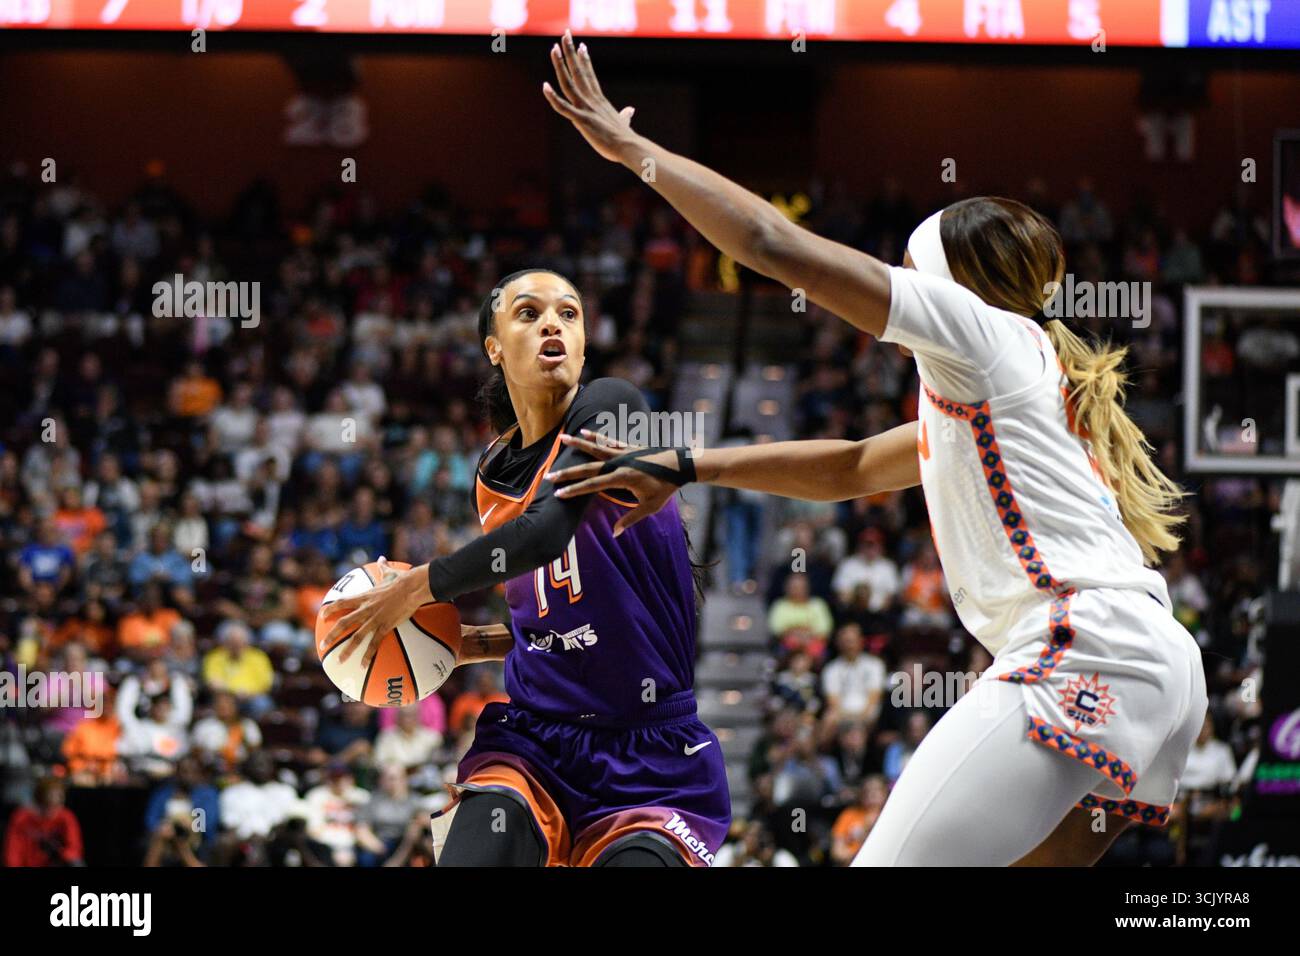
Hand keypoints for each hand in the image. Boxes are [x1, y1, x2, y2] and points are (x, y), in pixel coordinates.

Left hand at [324, 556, 432, 668]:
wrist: (413, 587)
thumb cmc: (403, 579)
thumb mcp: (390, 572)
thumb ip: (383, 567)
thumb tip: (382, 559)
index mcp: (365, 597)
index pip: (342, 603)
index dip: (331, 609)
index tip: (322, 616)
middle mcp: (366, 609)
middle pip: (344, 623)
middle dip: (331, 635)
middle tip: (322, 645)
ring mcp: (375, 619)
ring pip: (356, 637)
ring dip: (346, 649)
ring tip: (339, 660)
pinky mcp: (385, 626)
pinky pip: (374, 643)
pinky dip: (368, 655)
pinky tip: (363, 665)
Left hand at [542, 31, 638, 163]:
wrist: (629, 147)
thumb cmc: (625, 138)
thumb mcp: (623, 123)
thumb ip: (624, 116)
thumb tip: (630, 111)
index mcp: (599, 101)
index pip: (590, 76)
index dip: (585, 61)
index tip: (581, 46)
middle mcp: (592, 100)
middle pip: (579, 72)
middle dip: (571, 52)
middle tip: (566, 34)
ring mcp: (586, 109)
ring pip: (569, 83)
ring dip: (560, 65)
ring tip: (554, 48)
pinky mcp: (582, 120)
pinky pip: (564, 107)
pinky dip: (553, 97)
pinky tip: (545, 86)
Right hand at [545, 430, 677, 536]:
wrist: (681, 465)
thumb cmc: (666, 488)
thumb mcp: (650, 507)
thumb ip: (631, 519)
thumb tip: (615, 534)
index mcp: (622, 478)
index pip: (592, 485)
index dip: (574, 491)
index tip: (558, 493)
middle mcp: (619, 463)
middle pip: (588, 467)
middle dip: (568, 472)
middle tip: (549, 475)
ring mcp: (623, 453)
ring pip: (596, 448)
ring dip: (577, 444)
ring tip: (561, 438)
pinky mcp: (629, 447)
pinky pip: (608, 441)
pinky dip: (595, 437)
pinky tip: (584, 432)